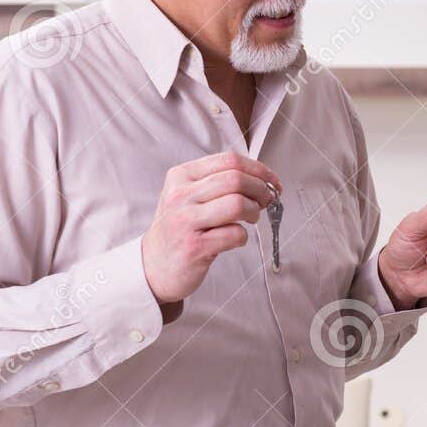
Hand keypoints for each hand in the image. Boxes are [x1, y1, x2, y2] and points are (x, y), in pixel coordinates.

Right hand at [141, 151, 279, 305]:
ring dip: (254, 212)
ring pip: (238, 204)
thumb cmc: (179, 228)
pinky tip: (234, 238)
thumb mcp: (188, 196)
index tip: (272, 181)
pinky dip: (243, 236)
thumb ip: (219, 183)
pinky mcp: (195, 247)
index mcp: (181, 176)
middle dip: (261, 189)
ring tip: (251, 219)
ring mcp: (186, 221)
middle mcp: (181, 195)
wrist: (153, 265)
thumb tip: (264, 181)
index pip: (229, 160)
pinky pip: (235, 234)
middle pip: (236, 179)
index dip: (259, 169)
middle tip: (266, 201)